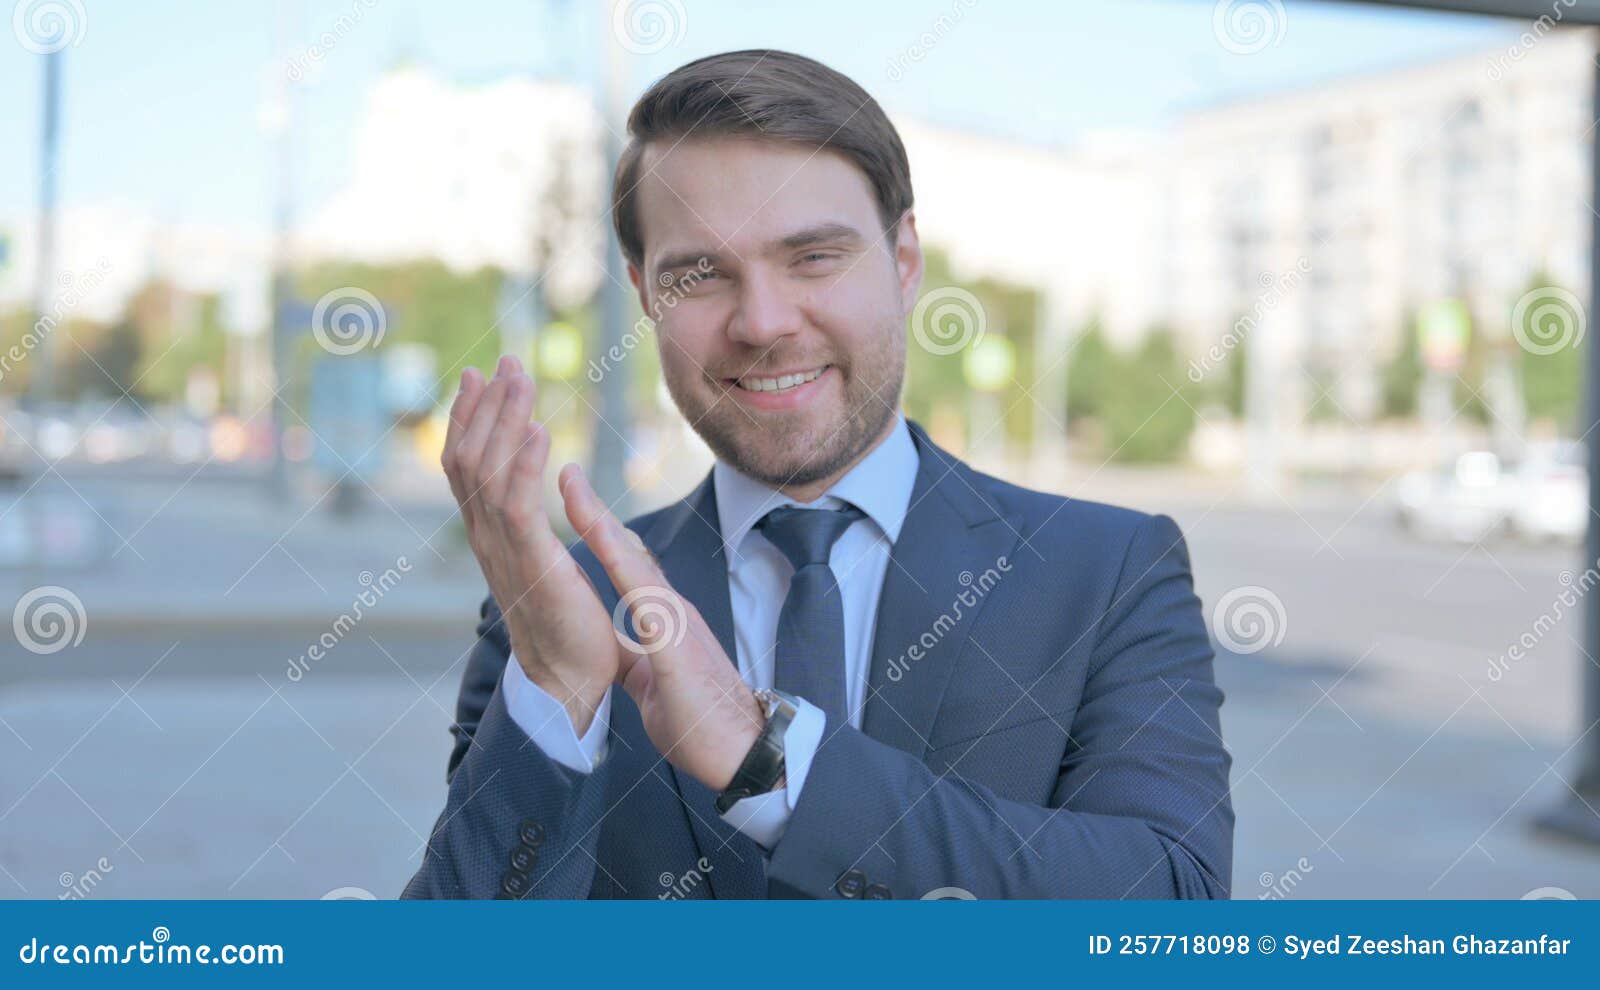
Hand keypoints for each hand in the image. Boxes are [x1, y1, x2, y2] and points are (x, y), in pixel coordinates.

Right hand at [442, 355, 615, 733]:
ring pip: (487, 472)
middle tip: (506, 360)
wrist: (572, 685)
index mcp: (490, 538)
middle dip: (486, 405)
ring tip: (521, 379)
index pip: (467, 466)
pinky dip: (524, 465)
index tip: (480, 375)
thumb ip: (537, 529)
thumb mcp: (547, 564)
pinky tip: (541, 432)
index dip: (470, 418)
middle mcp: (487, 540)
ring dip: (505, 421)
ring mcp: (504, 553)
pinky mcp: (533, 567)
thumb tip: (549, 489)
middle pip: (468, 458)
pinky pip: (518, 507)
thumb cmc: (570, 628)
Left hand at [560, 464, 765, 791]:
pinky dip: (625, 574)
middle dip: (594, 513)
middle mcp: (672, 612)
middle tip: (568, 474)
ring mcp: (677, 626)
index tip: (575, 499)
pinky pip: (648, 606)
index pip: (627, 565)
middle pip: (628, 552)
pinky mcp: (678, 650)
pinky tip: (607, 552)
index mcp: (664, 621)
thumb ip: (635, 660)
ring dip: (603, 530)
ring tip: (576, 494)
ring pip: (635, 567)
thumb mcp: (654, 684)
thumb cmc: (701, 724)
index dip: (600, 532)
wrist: (746, 752)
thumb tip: (613, 650)